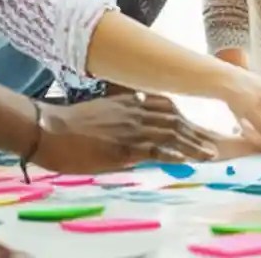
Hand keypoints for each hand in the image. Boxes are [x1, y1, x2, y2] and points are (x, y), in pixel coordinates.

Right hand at [31, 93, 218, 172]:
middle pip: (174, 118)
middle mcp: (133, 112)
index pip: (164, 105)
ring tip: (210, 154)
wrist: (48, 129)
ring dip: (193, 143)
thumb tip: (134, 127)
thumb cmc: (68, 125)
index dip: (183, 117)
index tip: (197, 127)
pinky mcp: (124, 147)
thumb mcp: (100, 113)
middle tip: (212, 143)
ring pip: (171, 133)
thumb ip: (121, 116)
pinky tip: (187, 159)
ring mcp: (130, 128)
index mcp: (127, 102)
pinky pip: (155, 148)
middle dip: (195, 131)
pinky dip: (174, 153)